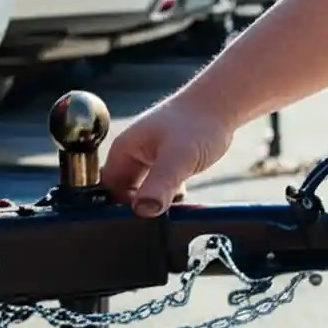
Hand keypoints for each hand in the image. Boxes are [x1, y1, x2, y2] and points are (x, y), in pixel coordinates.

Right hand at [101, 96, 235, 216]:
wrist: (221, 107)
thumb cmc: (198, 123)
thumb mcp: (179, 157)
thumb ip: (160, 184)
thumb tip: (142, 210)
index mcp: (123, 151)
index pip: (106, 190)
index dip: (118, 209)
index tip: (140, 221)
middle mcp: (131, 155)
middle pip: (122, 194)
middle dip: (139, 208)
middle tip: (158, 219)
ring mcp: (147, 160)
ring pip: (143, 193)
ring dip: (156, 203)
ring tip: (172, 204)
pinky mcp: (164, 165)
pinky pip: (158, 189)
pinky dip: (168, 198)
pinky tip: (181, 197)